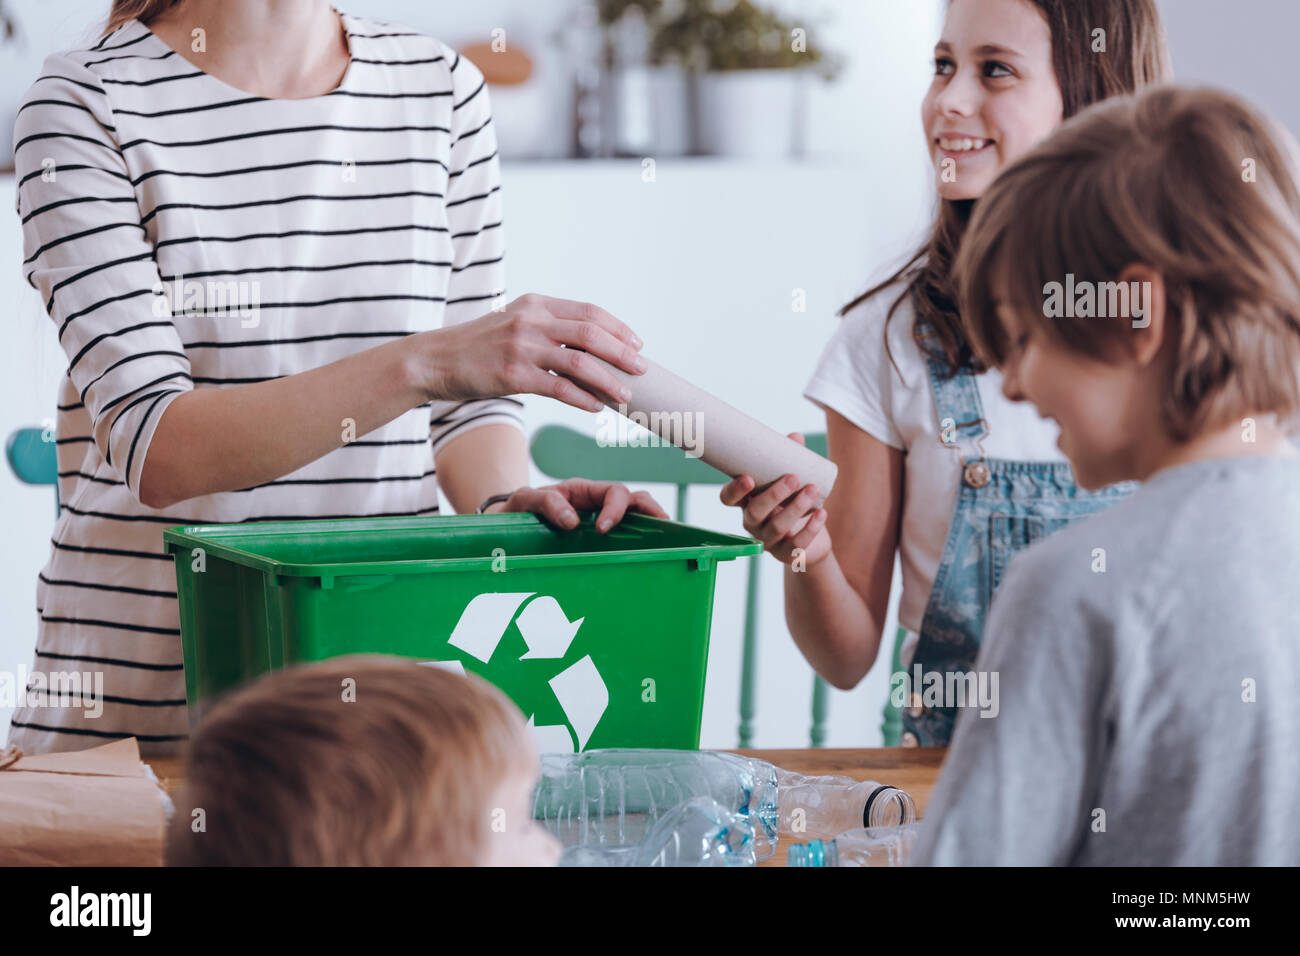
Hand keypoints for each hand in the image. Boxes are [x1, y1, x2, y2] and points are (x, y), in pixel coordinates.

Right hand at [423, 294, 645, 412]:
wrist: (434, 360)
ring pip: (581, 362)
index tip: (637, 344)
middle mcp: (531, 321)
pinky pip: (559, 388)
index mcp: (535, 304)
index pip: (589, 311)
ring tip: (625, 394)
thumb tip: (586, 348)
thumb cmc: (478, 346)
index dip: (618, 328)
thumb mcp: (513, 323)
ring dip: (609, 379)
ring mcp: (522, 347)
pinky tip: (596, 407)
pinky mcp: (513, 375)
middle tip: (642, 368)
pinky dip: (583, 398)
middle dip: (623, 352)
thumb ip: (546, 328)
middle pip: (592, 333)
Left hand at [489, 478, 669, 531]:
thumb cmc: (516, 511)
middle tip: (661, 527)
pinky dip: (640, 543)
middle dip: (651, 510)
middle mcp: (596, 505)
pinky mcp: (598, 542)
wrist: (503, 528)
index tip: (604, 530)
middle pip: (635, 500)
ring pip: (636, 517)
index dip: (616, 508)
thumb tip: (572, 521)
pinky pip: (624, 539)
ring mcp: (599, 523)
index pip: (614, 491)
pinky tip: (649, 557)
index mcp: (583, 491)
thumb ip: (545, 502)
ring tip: (667, 540)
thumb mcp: (524, 500)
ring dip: (652, 524)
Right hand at [719, 432, 831, 566]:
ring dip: (796, 507)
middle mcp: (753, 523)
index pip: (728, 499)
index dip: (734, 491)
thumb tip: (795, 437)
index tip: (748, 478)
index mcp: (746, 502)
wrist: (811, 540)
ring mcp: (768, 541)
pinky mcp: (786, 554)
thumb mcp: (790, 482)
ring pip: (777, 527)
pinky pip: (796, 545)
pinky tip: (822, 514)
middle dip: (774, 495)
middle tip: (793, 478)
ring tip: (814, 489)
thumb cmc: (794, 504)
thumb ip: (790, 459)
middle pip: (755, 512)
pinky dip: (810, 528)